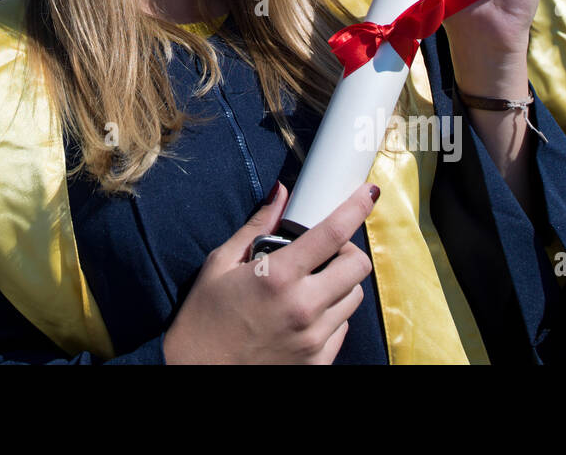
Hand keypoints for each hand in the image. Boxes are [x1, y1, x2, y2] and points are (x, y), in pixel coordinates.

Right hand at [162, 182, 375, 363]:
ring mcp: (314, 339)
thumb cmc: (203, 318)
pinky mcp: (318, 363)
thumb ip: (256, 227)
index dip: (356, 207)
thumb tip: (281, 194)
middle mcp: (303, 308)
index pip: (333, 233)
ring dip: (340, 284)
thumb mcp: (220, 265)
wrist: (195, 373)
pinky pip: (342, 329)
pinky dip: (332, 315)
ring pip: (354, 298)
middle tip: (327, 252)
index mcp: (278, 277)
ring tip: (312, 285)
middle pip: (357, 267)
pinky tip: (305, 314)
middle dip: (348, 251)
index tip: (369, 192)